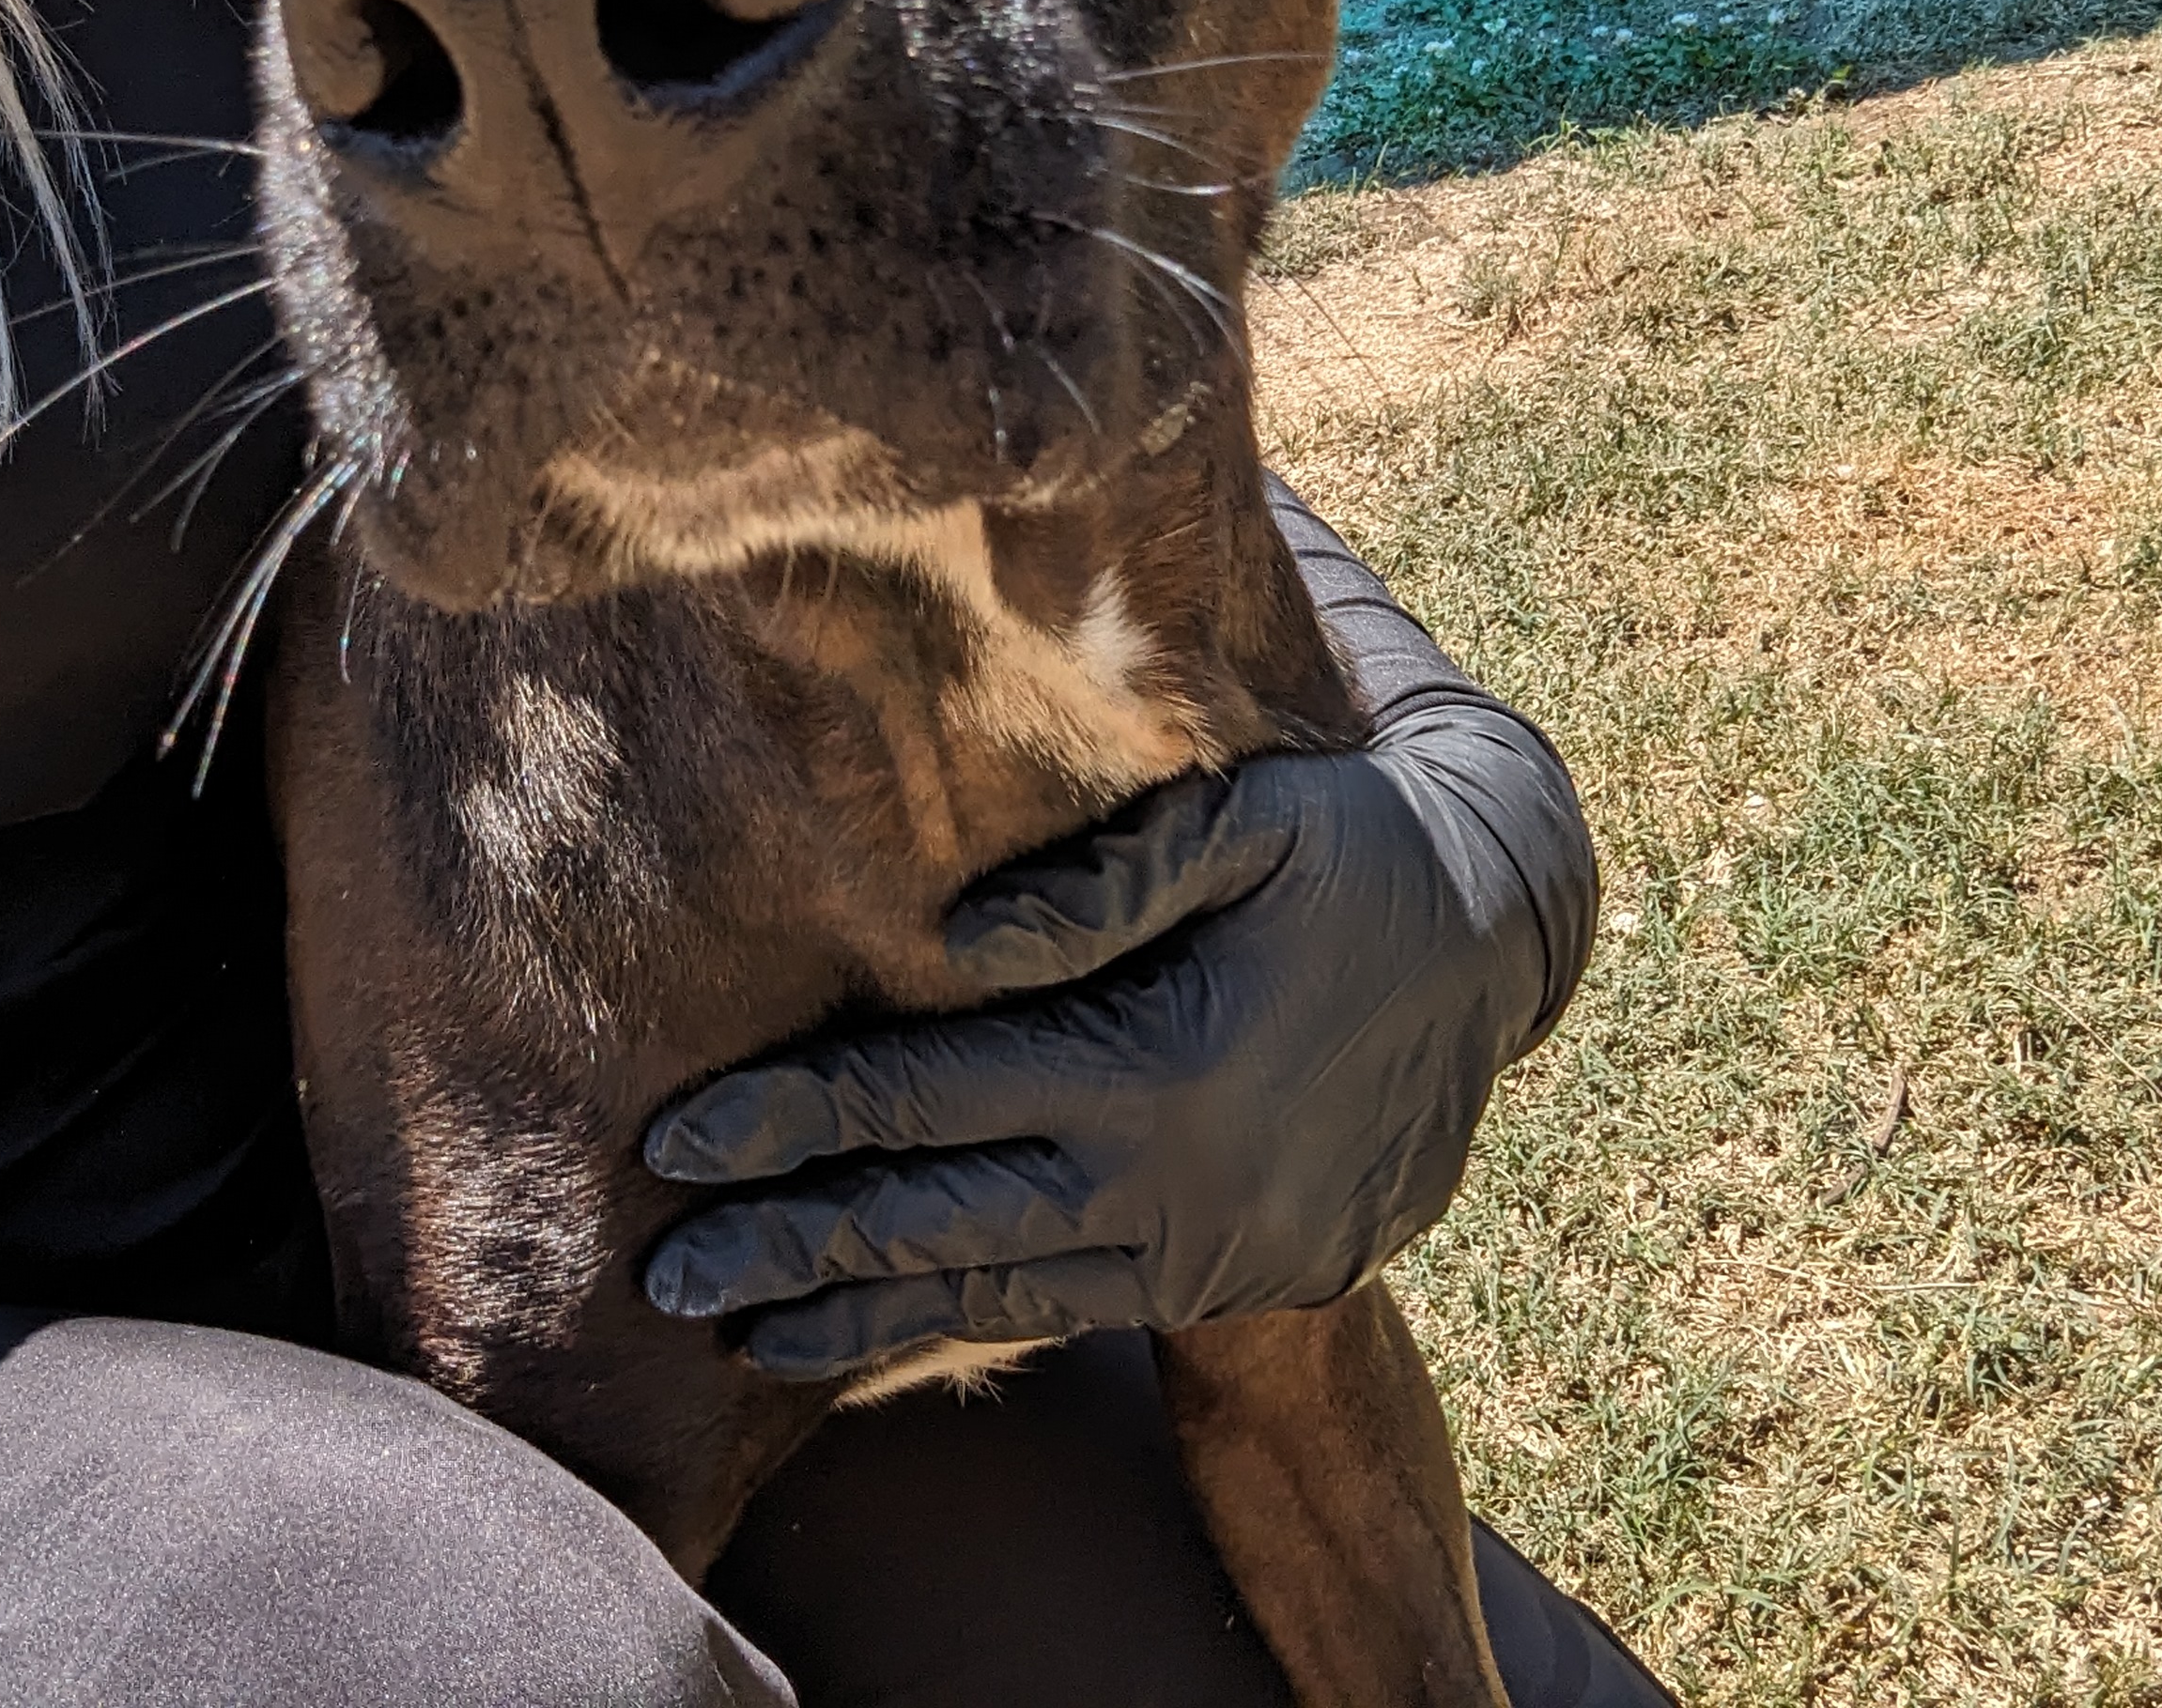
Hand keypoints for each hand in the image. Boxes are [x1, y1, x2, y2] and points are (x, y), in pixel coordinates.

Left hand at [639, 749, 1555, 1381]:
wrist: (1503, 942)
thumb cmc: (1347, 849)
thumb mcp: (1243, 822)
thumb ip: (1100, 879)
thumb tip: (951, 936)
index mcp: (1163, 1060)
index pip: (928, 1097)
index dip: (792, 1117)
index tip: (673, 1135)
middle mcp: (1178, 1178)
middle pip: (940, 1222)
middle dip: (791, 1248)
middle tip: (658, 1273)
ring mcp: (1211, 1246)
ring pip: (1001, 1294)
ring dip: (863, 1318)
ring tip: (740, 1337)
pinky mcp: (1236, 1273)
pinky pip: (1077, 1317)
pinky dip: (970, 1329)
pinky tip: (886, 1339)